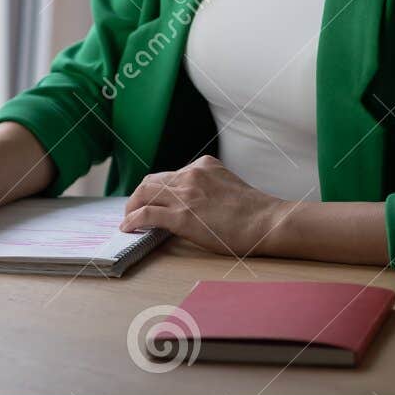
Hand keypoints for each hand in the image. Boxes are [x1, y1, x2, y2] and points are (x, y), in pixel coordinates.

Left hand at [121, 155, 287, 256]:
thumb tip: (193, 203)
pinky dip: (132, 220)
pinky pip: (146, 214)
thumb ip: (209, 187)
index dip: (158, 189)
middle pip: (152, 181)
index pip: (170, 174)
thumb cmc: (255, 212)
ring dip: (131, 206)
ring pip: (144, 193)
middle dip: (139, 195)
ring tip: (128, 219)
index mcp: (203, 166)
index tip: (153, 200)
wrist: (267, 222)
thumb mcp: (229, 186)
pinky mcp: (181, 216)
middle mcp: (190, 175)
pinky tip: (128, 228)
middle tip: (134, 209)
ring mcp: (185, 194)